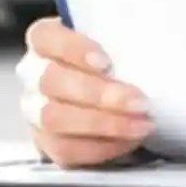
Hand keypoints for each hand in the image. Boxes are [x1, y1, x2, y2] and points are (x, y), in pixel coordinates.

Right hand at [16, 17, 152, 167]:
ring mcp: (34, 110)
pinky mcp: (46, 142)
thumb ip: (124, 40)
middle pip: (52, 82)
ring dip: (103, 124)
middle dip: (99, 95)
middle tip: (139, 102)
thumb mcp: (117, 41)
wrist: (111, 96)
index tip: (106, 63)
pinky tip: (128, 140)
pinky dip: (100, 147)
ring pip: (54, 119)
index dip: (73, 49)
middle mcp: (32, 74)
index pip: (45, 37)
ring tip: (140, 125)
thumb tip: (153, 46)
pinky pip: (65, 149)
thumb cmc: (115, 60)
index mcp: (44, 40)